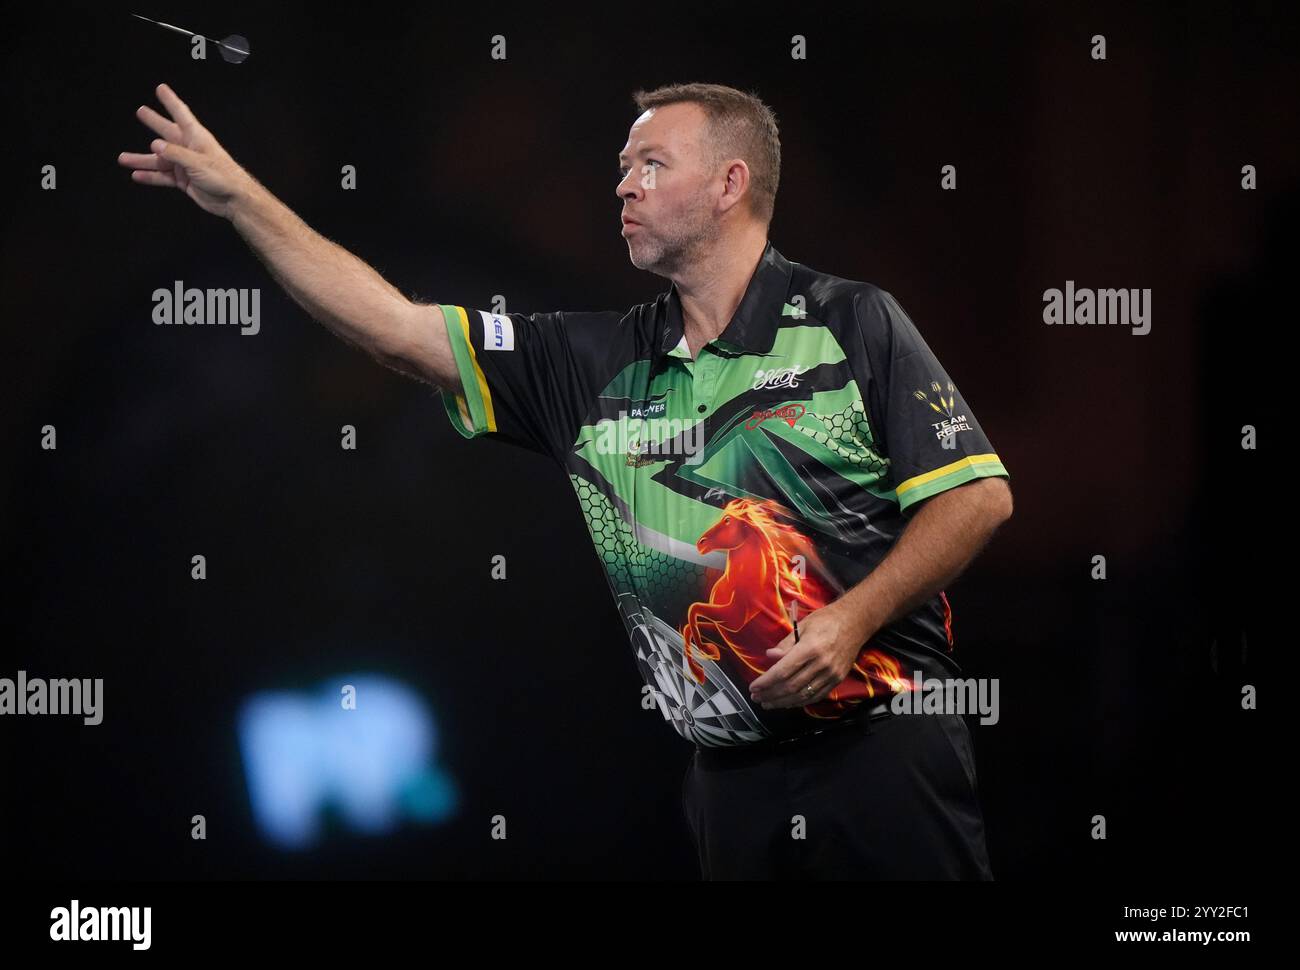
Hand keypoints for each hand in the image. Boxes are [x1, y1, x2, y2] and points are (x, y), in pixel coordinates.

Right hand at [117, 83, 250, 218]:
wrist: (233, 200)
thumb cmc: (223, 177)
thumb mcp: (198, 162)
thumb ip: (176, 153)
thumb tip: (154, 145)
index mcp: (196, 138)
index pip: (181, 114)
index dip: (170, 101)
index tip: (161, 88)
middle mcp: (189, 148)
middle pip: (166, 133)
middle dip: (153, 122)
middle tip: (140, 111)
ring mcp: (185, 165)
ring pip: (159, 160)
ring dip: (141, 159)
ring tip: (123, 158)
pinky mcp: (183, 180)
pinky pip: (163, 176)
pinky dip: (150, 176)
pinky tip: (137, 176)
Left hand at [748, 600, 872, 708]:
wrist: (856, 622)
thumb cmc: (826, 620)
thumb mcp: (803, 625)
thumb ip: (785, 644)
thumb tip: (769, 656)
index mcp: (810, 648)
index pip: (783, 671)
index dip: (766, 682)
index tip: (753, 687)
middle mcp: (821, 664)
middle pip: (791, 686)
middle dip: (771, 694)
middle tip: (756, 697)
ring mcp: (831, 674)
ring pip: (803, 695)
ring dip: (782, 702)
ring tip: (768, 703)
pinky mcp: (837, 679)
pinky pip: (816, 696)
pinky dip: (800, 702)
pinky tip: (788, 703)